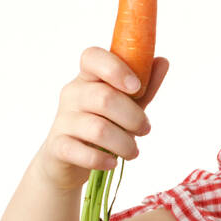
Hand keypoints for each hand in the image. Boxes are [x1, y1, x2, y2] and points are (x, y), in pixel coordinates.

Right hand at [35, 47, 168, 191]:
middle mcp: (72, 94)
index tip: (136, 86)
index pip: (92, 57)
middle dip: (133, 117)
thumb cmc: (103, 124)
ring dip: (124, 143)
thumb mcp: (127, 104)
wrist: (68, 159)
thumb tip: (162, 61)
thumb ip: (145, 86)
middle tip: (145, 129)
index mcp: (88, 78)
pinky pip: (80, 152)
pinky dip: (101, 160)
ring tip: (132, 151)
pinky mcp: (57, 146)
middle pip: (104, 98)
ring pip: (98, 129)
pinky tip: (111, 163)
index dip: (115, 68)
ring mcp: (63, 120)